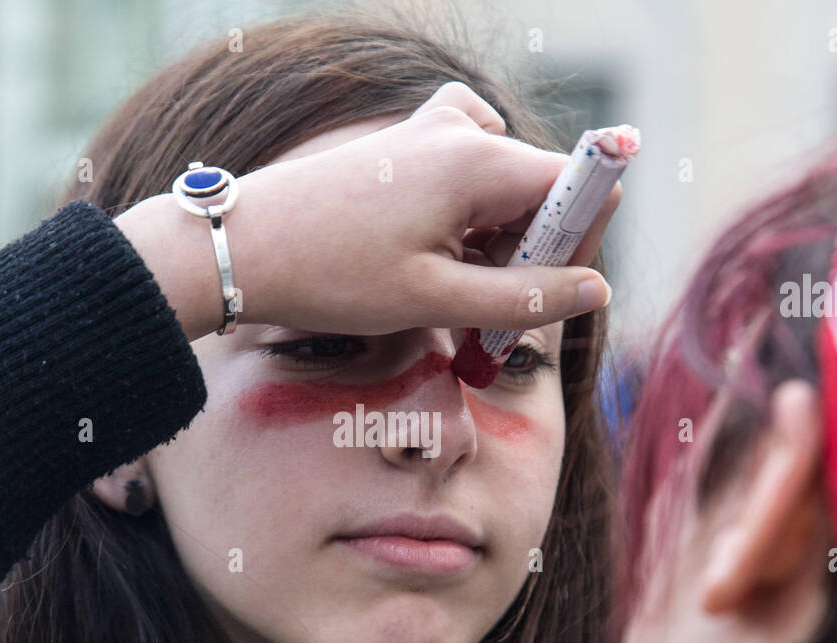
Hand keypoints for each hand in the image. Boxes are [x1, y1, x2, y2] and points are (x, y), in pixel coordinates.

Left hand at [116, 82, 616, 341]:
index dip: (579, 246)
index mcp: (477, 160)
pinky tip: (427, 257)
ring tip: (443, 296)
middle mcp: (461, 130)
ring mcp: (431, 131)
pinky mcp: (408, 145)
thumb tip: (597, 291)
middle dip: (531, 256)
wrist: (238, 245)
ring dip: (495, 246)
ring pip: (506, 189)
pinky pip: (468, 176)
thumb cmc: (330, 275)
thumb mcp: (435, 299)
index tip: (544, 296)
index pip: (581, 188)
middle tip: (483, 318)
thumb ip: (525, 298)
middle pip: (543, 191)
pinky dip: (465, 222)